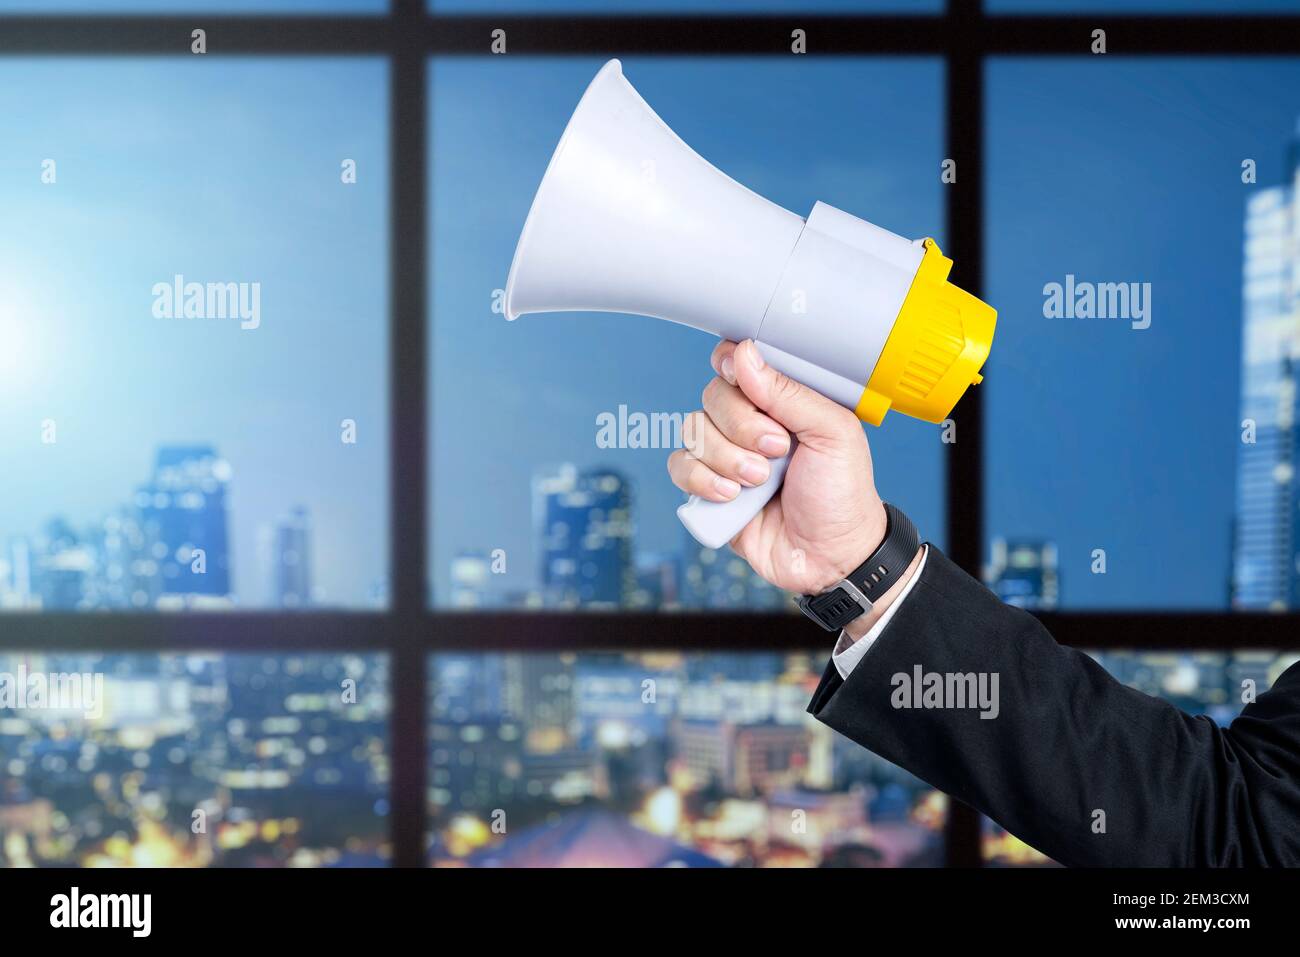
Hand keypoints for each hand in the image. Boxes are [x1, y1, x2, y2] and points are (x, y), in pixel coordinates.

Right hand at [668, 338, 888, 597]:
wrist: (830, 557)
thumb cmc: (842, 494)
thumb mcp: (833, 433)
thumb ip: (789, 392)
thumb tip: (744, 354)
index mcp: (782, 400)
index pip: (739, 362)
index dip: (734, 367)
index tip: (744, 382)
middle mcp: (751, 422)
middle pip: (712, 396)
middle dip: (740, 426)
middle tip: (776, 451)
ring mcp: (727, 455)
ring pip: (692, 431)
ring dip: (725, 458)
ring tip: (759, 481)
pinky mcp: (708, 488)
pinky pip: (680, 467)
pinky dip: (702, 480)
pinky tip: (732, 497)